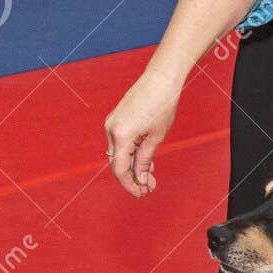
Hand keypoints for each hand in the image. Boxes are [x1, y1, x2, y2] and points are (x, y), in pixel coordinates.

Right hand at [104, 69, 181, 196]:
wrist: (160, 79)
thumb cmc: (161, 106)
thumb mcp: (156, 138)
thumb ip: (145, 160)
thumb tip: (141, 179)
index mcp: (120, 135)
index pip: (120, 169)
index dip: (130, 184)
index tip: (141, 194)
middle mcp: (111, 130)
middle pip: (118, 163)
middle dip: (133, 177)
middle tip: (149, 188)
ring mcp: (112, 123)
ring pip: (119, 154)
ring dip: (133, 166)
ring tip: (151, 177)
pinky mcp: (117, 119)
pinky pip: (121, 143)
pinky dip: (132, 154)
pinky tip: (146, 161)